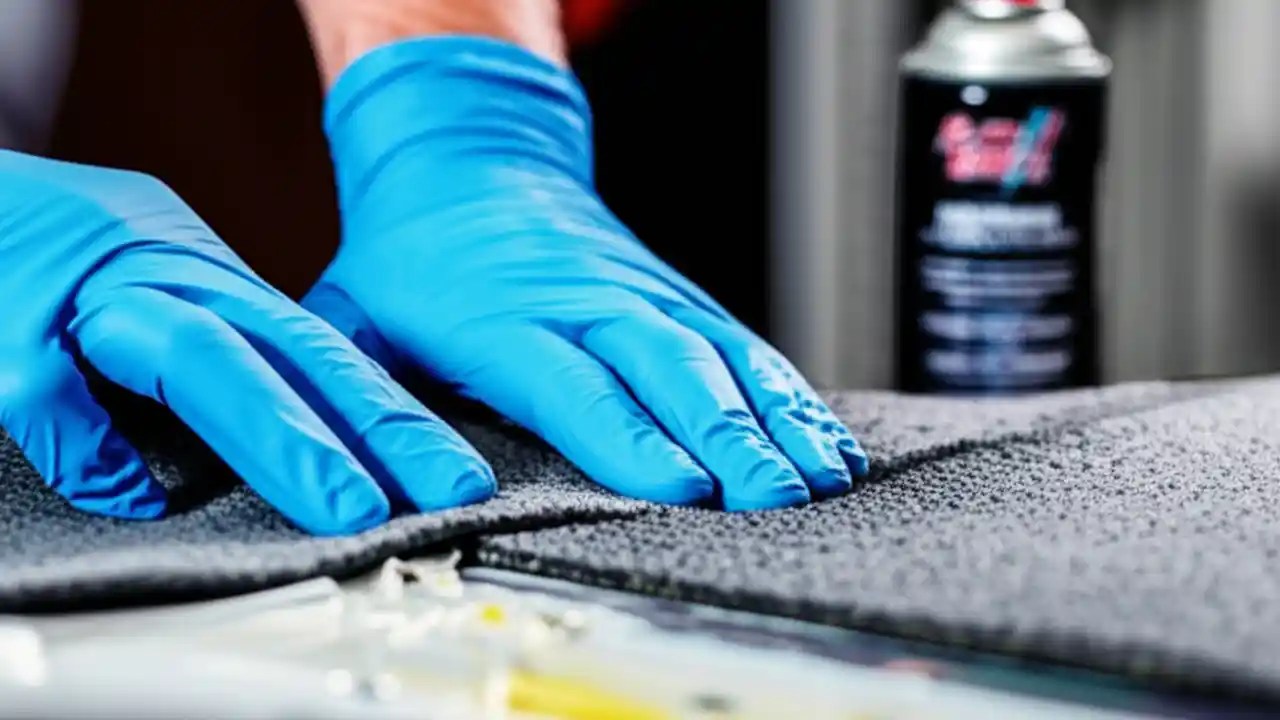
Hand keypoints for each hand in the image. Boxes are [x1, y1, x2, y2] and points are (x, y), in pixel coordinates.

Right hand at [0, 151, 494, 533]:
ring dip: (282, 438)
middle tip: (443, 491)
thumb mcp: (156, 283)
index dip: (391, 413)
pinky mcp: (6, 330)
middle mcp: (166, 279)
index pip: (320, 350)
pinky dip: (97, 450)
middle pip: (289, 350)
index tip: (455, 473)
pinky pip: (58, 395)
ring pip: (202, 361)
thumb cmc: (48, 246)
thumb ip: (220, 347)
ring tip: (348, 507)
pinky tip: (133, 498)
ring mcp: (89, 300)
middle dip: (375, 426)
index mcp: (208, 279)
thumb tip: (298, 422)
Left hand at [304, 38, 867, 509]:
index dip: (629, 437)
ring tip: (819, 476)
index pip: (576, 386)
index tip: (680, 486)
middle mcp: (591, 306)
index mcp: (508, 320)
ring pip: (722, 359)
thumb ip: (357, 401)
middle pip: (670, 371)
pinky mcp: (678, 299)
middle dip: (727, 435)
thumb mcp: (352, 319)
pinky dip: (790, 395)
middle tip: (772, 495)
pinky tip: (825, 441)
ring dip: (775, 419)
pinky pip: (744, 346)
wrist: (471, 155)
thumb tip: (368, 493)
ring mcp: (645, 298)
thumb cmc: (410, 258)